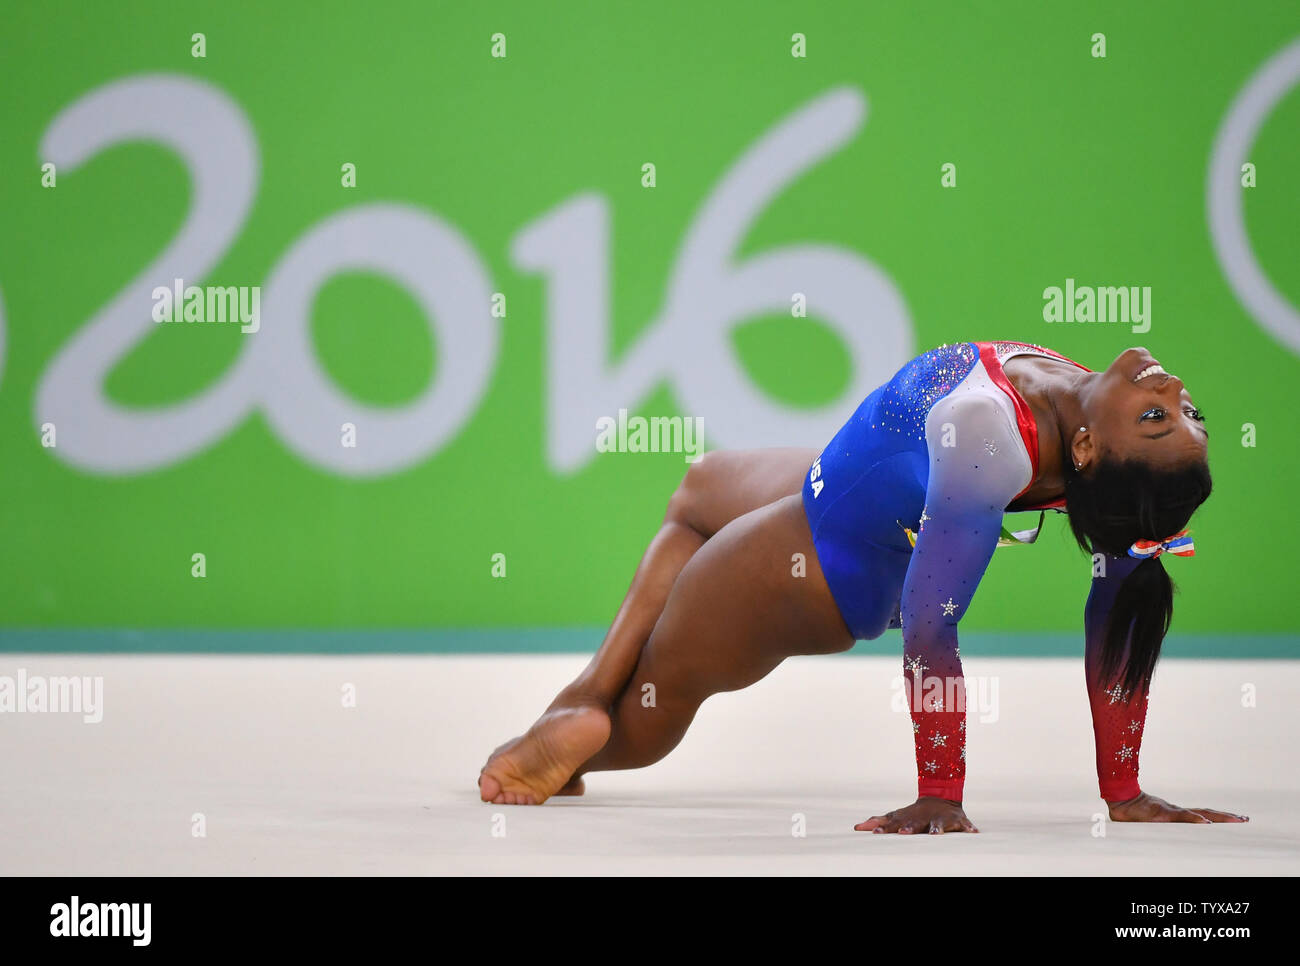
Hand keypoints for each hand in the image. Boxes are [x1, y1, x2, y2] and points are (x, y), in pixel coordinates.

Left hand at [855, 796, 977, 833]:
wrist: (940, 795)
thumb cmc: (915, 812)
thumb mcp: (897, 816)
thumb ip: (879, 822)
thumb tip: (857, 827)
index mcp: (909, 819)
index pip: (894, 823)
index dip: (884, 828)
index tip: (873, 833)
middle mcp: (923, 818)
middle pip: (914, 824)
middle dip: (908, 829)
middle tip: (902, 833)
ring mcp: (940, 819)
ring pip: (938, 825)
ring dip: (936, 829)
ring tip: (935, 835)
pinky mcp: (956, 820)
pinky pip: (965, 825)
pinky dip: (969, 828)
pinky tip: (973, 833)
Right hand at [1107, 792, 1247, 823]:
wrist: (1119, 801)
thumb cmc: (1132, 813)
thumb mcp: (1151, 823)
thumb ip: (1161, 826)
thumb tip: (1168, 835)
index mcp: (1177, 815)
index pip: (1204, 815)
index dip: (1220, 818)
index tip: (1236, 819)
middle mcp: (1179, 812)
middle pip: (1208, 814)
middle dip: (1227, 818)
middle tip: (1246, 820)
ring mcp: (1173, 813)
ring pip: (1201, 814)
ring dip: (1219, 818)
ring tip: (1236, 820)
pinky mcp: (1163, 814)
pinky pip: (1181, 818)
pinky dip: (1194, 820)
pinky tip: (1206, 823)